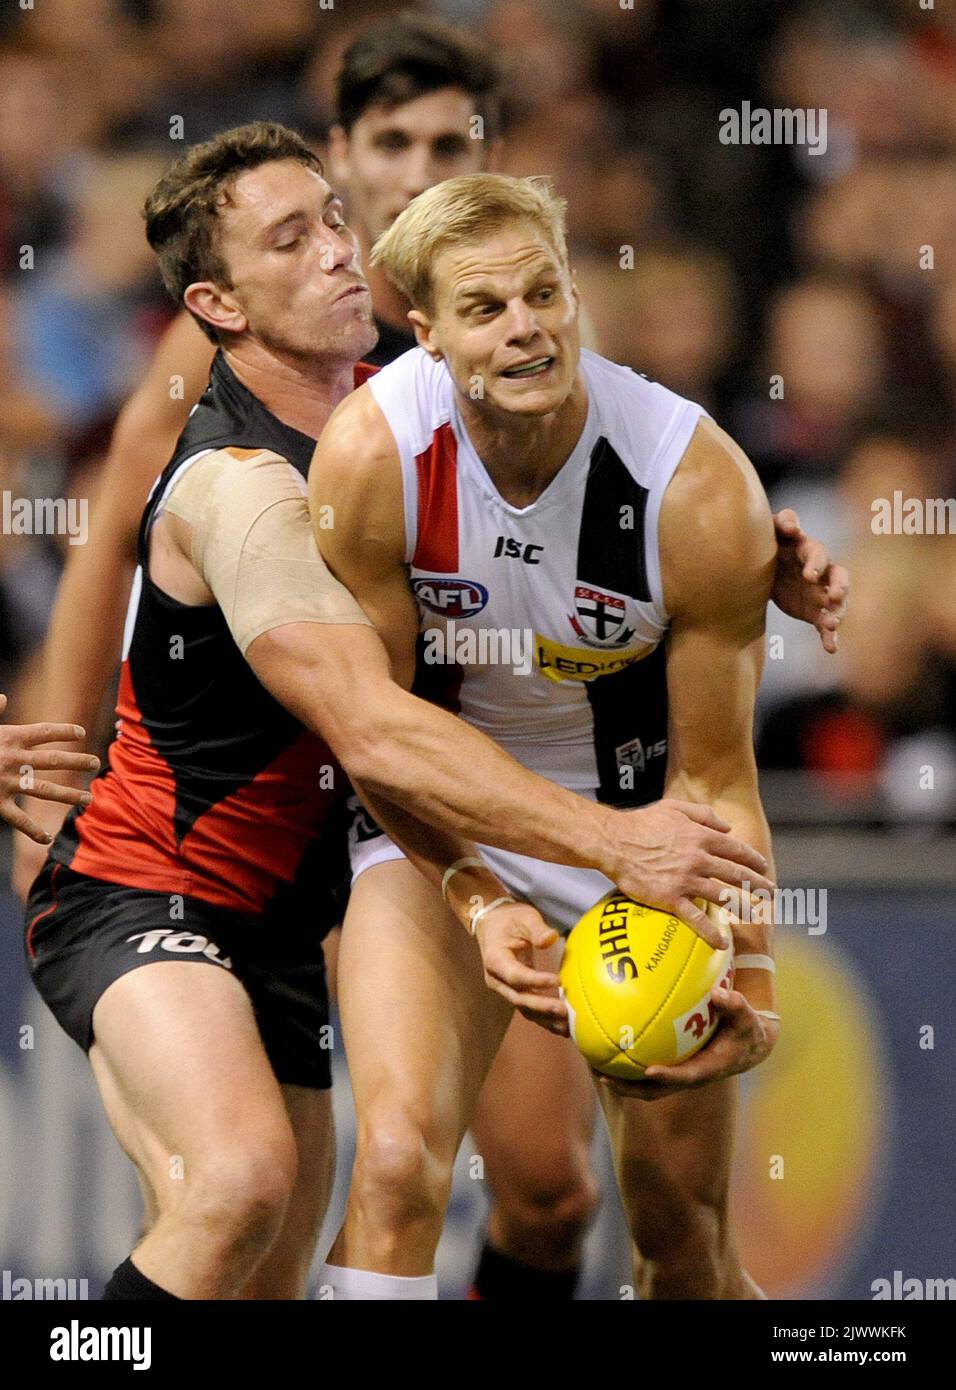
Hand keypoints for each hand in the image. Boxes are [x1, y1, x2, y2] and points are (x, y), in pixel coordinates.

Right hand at [1, 695, 97, 844]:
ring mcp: (5, 783)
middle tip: (95, 763)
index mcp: (9, 737)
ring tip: (88, 799)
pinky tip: (47, 838)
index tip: (80, 733)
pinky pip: (19, 820)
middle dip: (77, 761)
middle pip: (53, 760)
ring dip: (69, 796)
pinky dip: (33, 830)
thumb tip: (2, 698)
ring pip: (45, 790)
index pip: (44, 732)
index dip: (64, 732)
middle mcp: (12, 759)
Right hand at [474, 899, 569, 1036]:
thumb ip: (537, 929)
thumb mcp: (524, 916)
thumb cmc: (510, 919)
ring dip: (546, 1019)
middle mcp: (496, 980)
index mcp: (495, 960)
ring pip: (524, 1009)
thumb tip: (551, 939)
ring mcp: (504, 989)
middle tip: (565, 1011)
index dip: (536, 980)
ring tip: (568, 1027)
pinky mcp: (514, 993)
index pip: (516, 975)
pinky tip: (563, 1027)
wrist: (492, 925)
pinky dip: (545, 1019)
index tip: (557, 981)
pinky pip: (529, 1009)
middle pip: (519, 998)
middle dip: (542, 1007)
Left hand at [597, 985, 778, 1100]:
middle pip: (655, 1090)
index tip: (649, 1071)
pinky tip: (608, 1044)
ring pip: (644, 1084)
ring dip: (621, 1079)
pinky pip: (644, 1068)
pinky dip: (627, 1062)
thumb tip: (719, 993)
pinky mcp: (672, 1066)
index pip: (685, 1077)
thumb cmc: (745, 1029)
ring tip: (593, 1064)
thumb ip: (735, 1005)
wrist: (747, 1044)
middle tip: (603, 1076)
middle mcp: (688, 1076)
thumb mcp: (746, 1018)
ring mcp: (677, 1073)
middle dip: (629, 1088)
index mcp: (707, 1069)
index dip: (668, 1076)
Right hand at [603, 799, 773, 948]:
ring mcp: (686, 880)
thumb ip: (703, 815)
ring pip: (722, 897)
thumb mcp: (674, 808)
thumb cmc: (641, 823)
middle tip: (771, 893)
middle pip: (736, 875)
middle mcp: (698, 859)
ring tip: (755, 916)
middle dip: (757, 884)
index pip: (735, 849)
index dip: (752, 859)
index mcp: (701, 837)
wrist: (614, 842)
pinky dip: (711, 932)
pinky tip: (722, 942)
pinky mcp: (671, 899)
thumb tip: (726, 826)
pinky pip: (696, 918)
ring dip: (742, 908)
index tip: (763, 866)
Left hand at [771, 509, 848, 652]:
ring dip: (837, 613)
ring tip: (832, 624)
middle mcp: (820, 572)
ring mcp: (820, 592)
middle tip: (834, 597)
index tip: (809, 576)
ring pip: (836, 603)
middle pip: (838, 577)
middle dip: (839, 587)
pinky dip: (830, 635)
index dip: (816, 564)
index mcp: (808, 551)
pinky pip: (826, 623)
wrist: (764, 569)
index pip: (818, 555)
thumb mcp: (771, 531)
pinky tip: (831, 647)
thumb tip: (792, 524)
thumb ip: (782, 523)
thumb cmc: (770, 544)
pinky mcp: (815, 611)